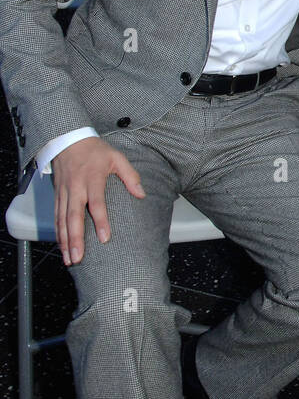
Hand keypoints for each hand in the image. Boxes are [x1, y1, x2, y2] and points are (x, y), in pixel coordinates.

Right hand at [52, 137, 145, 265]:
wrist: (67, 139)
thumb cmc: (94, 150)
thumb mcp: (116, 157)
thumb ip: (130, 175)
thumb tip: (141, 194)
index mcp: (92, 178)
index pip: (96, 203)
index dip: (101, 221)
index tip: (105, 238)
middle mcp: (76, 188)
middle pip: (74, 216)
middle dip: (75, 239)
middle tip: (78, 257)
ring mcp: (64, 192)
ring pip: (62, 220)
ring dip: (64, 241)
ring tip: (69, 259)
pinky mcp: (57, 195)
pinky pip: (56, 216)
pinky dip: (58, 233)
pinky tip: (61, 246)